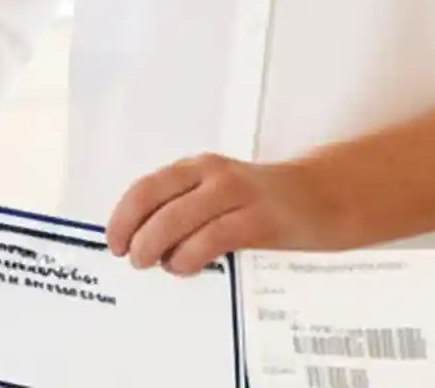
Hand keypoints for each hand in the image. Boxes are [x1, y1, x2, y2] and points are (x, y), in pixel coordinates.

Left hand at [105, 153, 345, 276]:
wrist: (321, 196)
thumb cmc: (263, 201)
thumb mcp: (219, 194)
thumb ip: (185, 208)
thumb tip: (142, 240)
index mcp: (199, 168)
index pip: (147, 188)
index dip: (123, 216)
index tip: (113, 241)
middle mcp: (214, 176)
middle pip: (156, 204)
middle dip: (136, 236)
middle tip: (133, 259)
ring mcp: (238, 196)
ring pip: (178, 221)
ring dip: (157, 248)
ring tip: (158, 264)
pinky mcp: (258, 220)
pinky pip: (211, 239)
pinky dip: (189, 257)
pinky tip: (186, 266)